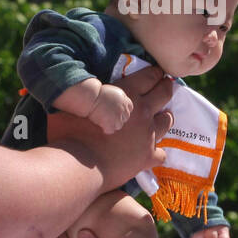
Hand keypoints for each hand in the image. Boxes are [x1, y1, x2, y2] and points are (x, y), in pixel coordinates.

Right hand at [49, 65, 173, 188]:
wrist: (79, 165)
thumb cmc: (70, 131)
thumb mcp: (76, 104)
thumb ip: (86, 97)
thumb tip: (81, 93)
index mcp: (127, 94)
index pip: (148, 77)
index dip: (155, 73)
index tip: (157, 72)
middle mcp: (142, 112)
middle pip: (163, 94)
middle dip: (166, 87)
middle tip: (166, 85)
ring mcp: (148, 135)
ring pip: (166, 121)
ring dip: (164, 117)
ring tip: (162, 117)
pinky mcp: (147, 157)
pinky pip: (161, 154)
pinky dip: (157, 152)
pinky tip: (152, 153)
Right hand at [89, 84, 133, 133]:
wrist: (91, 96)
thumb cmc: (97, 92)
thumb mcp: (111, 91)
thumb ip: (116, 98)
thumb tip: (115, 104)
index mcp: (124, 99)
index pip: (129, 108)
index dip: (123, 110)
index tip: (117, 111)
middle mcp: (123, 108)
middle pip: (125, 117)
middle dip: (118, 118)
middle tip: (109, 117)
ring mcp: (117, 117)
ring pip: (119, 125)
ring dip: (113, 124)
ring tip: (105, 122)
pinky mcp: (110, 123)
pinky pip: (110, 130)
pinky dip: (106, 129)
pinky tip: (102, 127)